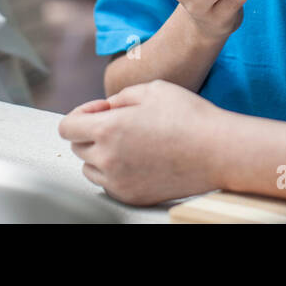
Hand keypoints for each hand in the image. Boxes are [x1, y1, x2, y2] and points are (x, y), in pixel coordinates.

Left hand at [58, 81, 227, 205]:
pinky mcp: (132, 196)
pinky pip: (108, 184)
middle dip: (91, 131)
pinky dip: (115, 171)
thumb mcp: (151, 89)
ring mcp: (119, 182)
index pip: (67, 127)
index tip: (101, 109)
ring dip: (100, 153)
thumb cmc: (189, 116)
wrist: (218, 151)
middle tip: (120, 122)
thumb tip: (106, 108)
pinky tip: (137, 158)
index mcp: (109, 129)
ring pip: (90, 168)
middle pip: (77, 147)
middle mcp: (109, 159)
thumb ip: (119, 97)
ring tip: (129, 141)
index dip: (81, 113)